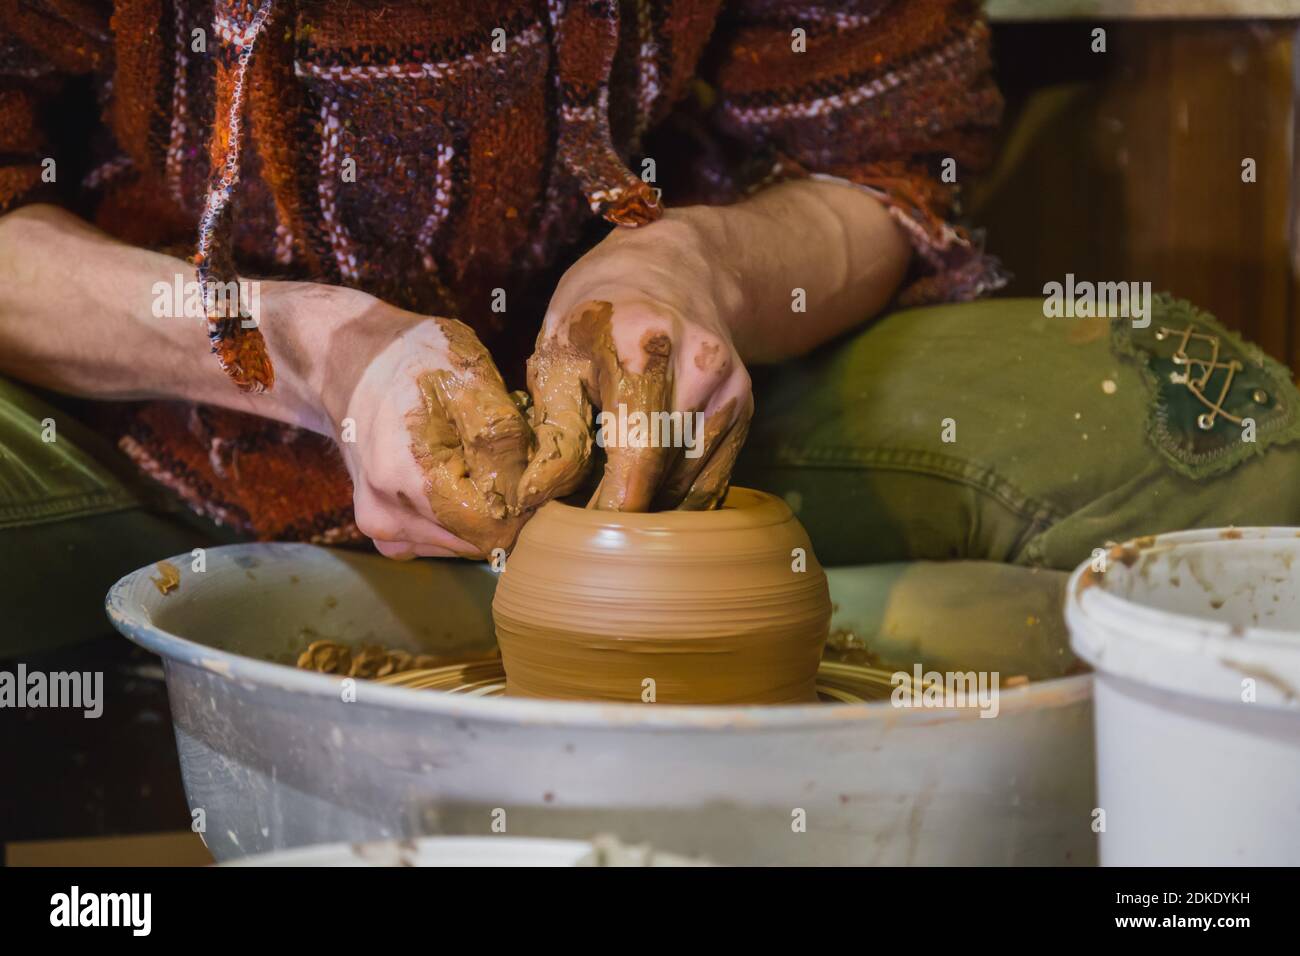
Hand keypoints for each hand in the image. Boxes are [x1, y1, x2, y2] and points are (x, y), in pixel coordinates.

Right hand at [294, 286, 532, 558]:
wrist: (351, 363)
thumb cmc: (412, 361)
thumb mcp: (467, 376)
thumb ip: (503, 431)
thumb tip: (532, 485)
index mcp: (407, 481)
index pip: (491, 527)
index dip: (521, 499)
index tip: (526, 466)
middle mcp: (387, 519)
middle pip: (477, 540)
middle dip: (502, 506)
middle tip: (503, 458)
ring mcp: (381, 531)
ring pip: (462, 543)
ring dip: (480, 510)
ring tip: (474, 461)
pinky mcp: (384, 533)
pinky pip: (441, 541)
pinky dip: (458, 516)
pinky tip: (455, 478)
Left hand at [519, 213, 753, 511]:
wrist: (673, 270)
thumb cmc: (597, 315)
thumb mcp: (556, 349)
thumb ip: (552, 422)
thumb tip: (539, 498)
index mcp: (635, 341)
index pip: (631, 452)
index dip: (603, 506)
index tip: (574, 532)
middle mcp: (694, 361)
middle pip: (660, 473)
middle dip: (619, 514)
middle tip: (586, 534)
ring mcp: (726, 385)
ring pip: (685, 483)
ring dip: (646, 508)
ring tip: (609, 507)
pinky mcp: (743, 405)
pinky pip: (711, 479)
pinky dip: (676, 498)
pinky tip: (647, 495)